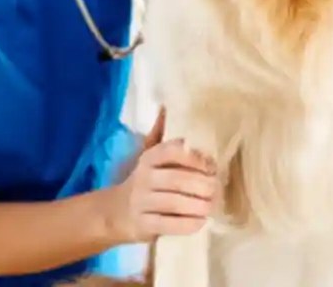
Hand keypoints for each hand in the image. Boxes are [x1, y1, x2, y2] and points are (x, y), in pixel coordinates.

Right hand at [103, 112, 218, 243]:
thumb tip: (165, 106)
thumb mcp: (148, 157)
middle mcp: (143, 178)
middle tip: (217, 190)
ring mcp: (142, 203)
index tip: (211, 166)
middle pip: (176, 180)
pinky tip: (200, 222)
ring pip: (174, 204)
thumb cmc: (143, 181)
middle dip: (202, 185)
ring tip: (212, 206)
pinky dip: (187, 225)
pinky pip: (168, 225)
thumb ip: (159, 135)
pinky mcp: (143, 224)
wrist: (115, 212)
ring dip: (198, 206)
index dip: (194, 158)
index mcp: (148, 158)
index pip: (171, 152)